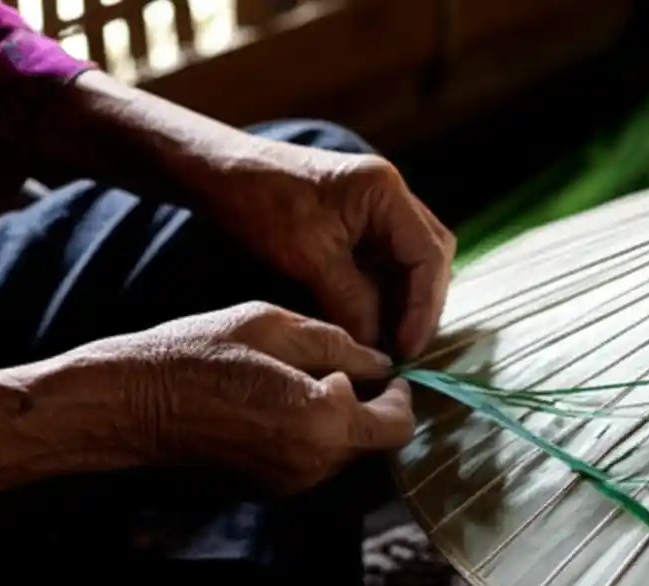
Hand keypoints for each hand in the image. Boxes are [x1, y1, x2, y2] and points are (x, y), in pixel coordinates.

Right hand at [0, 302, 413, 508]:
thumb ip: (338, 346)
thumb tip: (381, 365)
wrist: (128, 404)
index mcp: (323, 423)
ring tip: (306, 381)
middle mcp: (314, 464)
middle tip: (344, 369)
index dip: (400, 395)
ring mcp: (289, 483)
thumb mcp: (273, 326)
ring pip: (344, 454)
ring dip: (342, 421)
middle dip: (371, 407)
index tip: (384, 370)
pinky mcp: (266, 488)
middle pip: (374, 443)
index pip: (398, 424)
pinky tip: (279, 402)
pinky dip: (313, 435)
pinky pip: (312, 461)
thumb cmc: (195, 354)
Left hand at [212, 140, 455, 359]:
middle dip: (419, 306)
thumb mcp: (308, 256)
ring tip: (387, 344)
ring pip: (409, 265)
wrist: (219, 172)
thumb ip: (351, 300)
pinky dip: (382, 296)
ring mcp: (376, 211)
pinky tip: (370, 325)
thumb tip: (374, 347)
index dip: (423, 307)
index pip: (428, 255)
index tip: (405, 348)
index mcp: (386, 192)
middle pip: (428, 258)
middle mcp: (391, 198)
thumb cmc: (260, 200)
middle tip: (401, 350)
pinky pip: (384, 266)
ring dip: (402, 304)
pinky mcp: (358, 226)